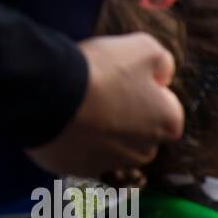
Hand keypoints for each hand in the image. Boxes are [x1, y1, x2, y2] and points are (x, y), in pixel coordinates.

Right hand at [27, 33, 183, 177]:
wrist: (48, 95)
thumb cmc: (101, 72)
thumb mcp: (144, 48)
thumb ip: (163, 62)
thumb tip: (162, 75)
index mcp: (169, 125)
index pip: (165, 106)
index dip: (144, 88)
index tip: (123, 77)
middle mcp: (145, 152)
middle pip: (139, 129)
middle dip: (124, 113)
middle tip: (99, 90)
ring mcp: (111, 164)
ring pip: (110, 144)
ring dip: (99, 128)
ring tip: (79, 104)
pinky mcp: (79, 169)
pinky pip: (80, 153)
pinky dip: (74, 139)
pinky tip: (62, 119)